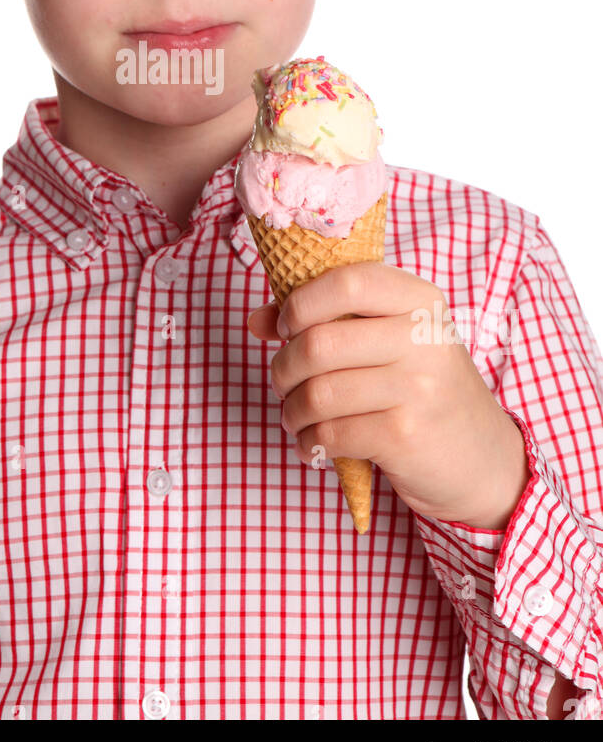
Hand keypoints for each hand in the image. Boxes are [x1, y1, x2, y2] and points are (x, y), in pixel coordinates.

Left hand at [247, 262, 530, 528]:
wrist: (485, 460)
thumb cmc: (424, 389)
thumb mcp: (390, 342)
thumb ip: (328, 320)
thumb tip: (256, 319)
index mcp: (419, 300)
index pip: (347, 282)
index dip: (301, 303)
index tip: (285, 327)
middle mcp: (422, 338)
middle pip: (319, 342)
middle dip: (283, 368)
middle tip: (283, 383)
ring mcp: (418, 387)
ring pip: (318, 393)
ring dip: (292, 411)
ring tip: (296, 417)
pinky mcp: (406, 435)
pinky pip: (331, 434)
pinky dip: (309, 444)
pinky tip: (314, 446)